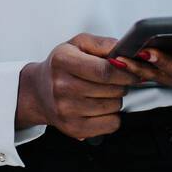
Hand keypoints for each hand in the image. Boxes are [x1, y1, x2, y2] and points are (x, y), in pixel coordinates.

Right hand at [16, 33, 141, 139]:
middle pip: (112, 89)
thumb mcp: (77, 44)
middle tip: (114, 81)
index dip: (125, 72)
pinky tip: (101, 107)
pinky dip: (113, 116)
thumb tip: (124, 52)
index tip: (132, 72)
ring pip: (114, 107)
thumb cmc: (60, 66)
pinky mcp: (73, 128)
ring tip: (103, 93)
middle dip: (122, 84)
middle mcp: (62, 86)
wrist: (38, 91)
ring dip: (116, 99)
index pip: (104, 70)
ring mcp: (66, 110)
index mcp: (63, 61)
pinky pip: (111, 125)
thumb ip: (103, 44)